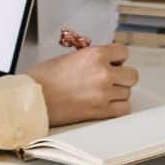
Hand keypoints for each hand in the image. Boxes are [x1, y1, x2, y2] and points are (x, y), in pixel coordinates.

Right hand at [23, 43, 138, 126]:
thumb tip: (106, 63)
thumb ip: (92, 58)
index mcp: (94, 55)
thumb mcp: (70, 57)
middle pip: (131, 75)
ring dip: (117, 93)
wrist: (33, 99)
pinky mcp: (101, 111)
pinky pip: (123, 109)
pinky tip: (105, 104)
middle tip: (109, 80)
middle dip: (122, 77)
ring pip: (127, 93)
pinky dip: (117, 107)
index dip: (118, 59)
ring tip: (101, 94)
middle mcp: (103, 73)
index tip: (113, 63)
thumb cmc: (43, 78)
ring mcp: (104, 93)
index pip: (123, 53)